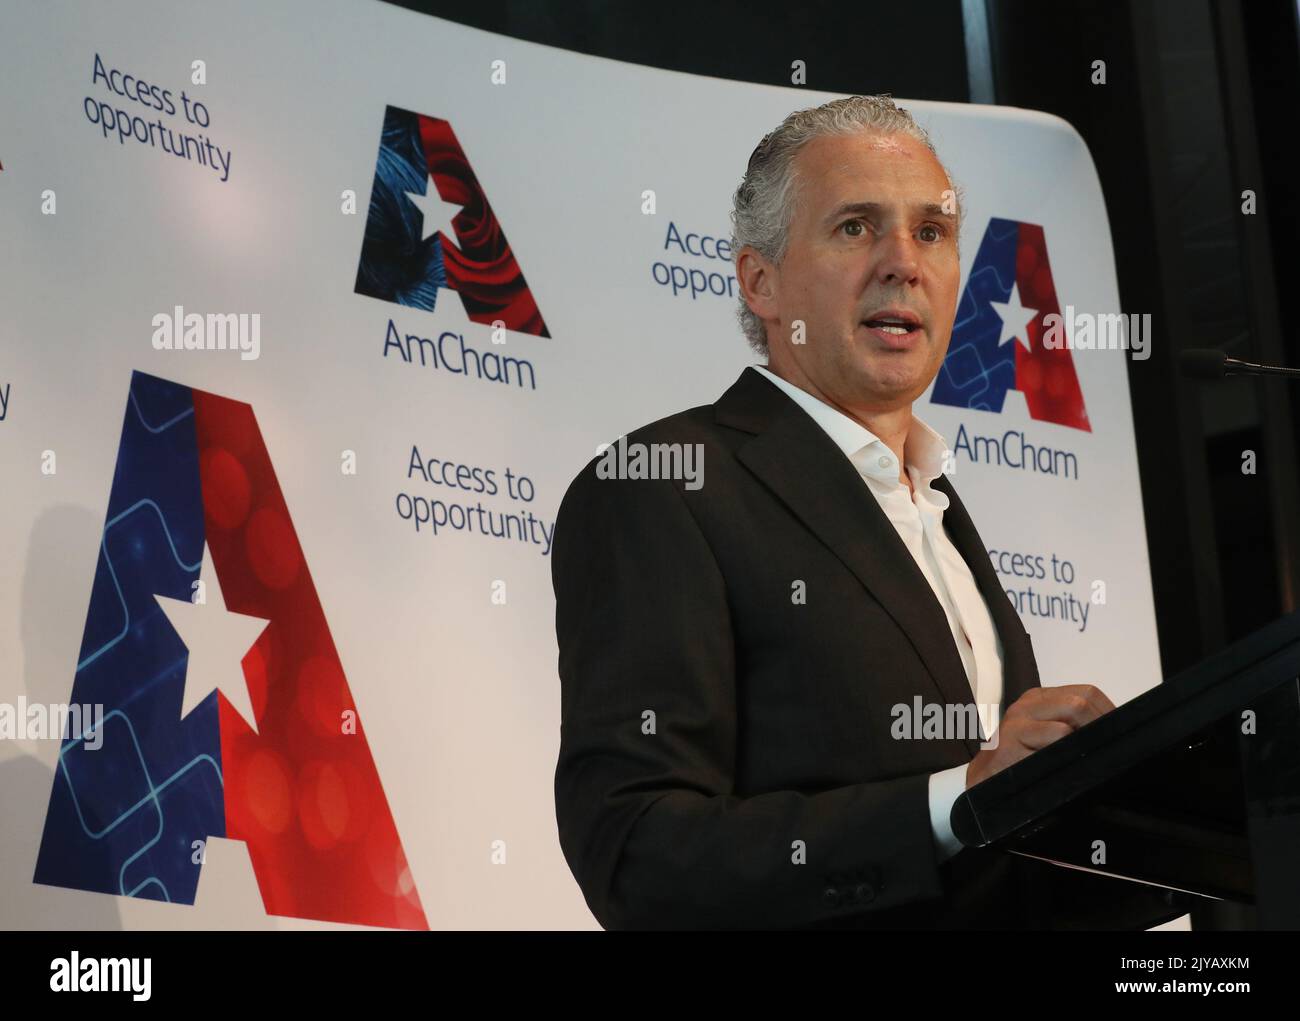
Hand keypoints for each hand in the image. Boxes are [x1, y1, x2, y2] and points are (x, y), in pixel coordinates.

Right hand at [965, 684, 1115, 787]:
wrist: (984, 780)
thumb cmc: (1021, 759)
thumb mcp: (1047, 735)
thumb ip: (1074, 725)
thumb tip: (1114, 730)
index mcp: (1040, 698)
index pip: (1088, 693)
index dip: (1108, 714)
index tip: (1116, 735)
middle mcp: (1027, 705)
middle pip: (1080, 704)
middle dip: (1098, 728)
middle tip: (1104, 751)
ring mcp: (1016, 724)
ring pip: (1066, 724)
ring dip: (1079, 746)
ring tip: (1078, 760)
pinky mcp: (1008, 745)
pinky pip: (1049, 746)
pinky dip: (1062, 759)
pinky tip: (1058, 769)